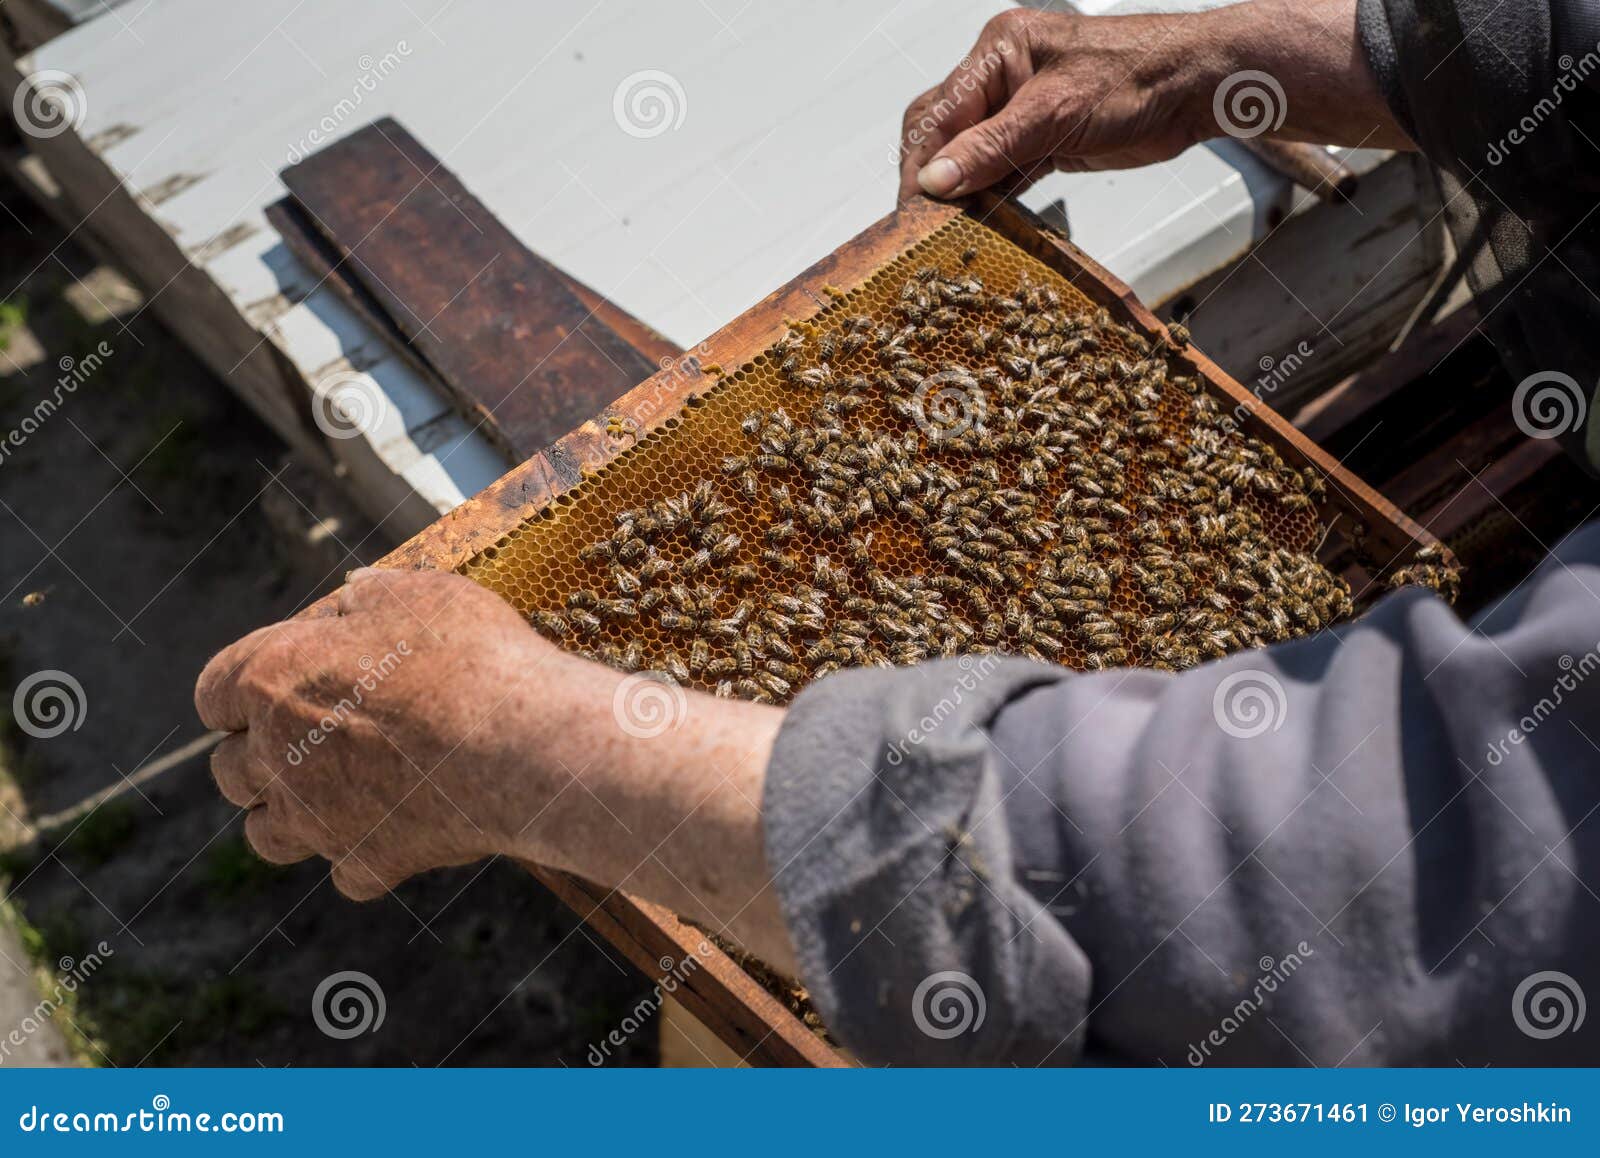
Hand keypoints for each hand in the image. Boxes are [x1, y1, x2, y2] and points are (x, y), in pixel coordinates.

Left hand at [195, 569, 574, 898]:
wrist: (522, 742)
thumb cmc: (466, 655)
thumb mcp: (417, 594)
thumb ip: (370, 596)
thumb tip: (354, 593)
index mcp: (273, 678)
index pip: (214, 690)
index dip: (241, 686)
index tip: (278, 680)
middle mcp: (278, 756)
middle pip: (229, 770)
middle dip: (259, 753)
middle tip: (311, 734)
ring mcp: (319, 818)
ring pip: (266, 834)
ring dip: (288, 814)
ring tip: (333, 792)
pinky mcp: (369, 861)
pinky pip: (346, 871)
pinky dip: (363, 853)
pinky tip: (397, 828)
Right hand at [899, 2, 1406, 202]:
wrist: (1198, 86)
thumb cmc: (1136, 78)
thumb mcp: (1056, 112)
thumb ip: (993, 145)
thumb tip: (934, 179)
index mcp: (999, 50)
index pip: (937, 112)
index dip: (919, 164)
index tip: (911, 211)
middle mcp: (1004, 75)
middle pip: (946, 132)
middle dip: (932, 179)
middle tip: (922, 228)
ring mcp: (1024, 107)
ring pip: (972, 155)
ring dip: (962, 193)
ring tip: (947, 235)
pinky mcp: (1046, 137)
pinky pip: (1004, 169)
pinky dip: (993, 196)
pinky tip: (984, 224)